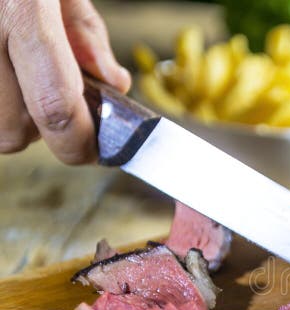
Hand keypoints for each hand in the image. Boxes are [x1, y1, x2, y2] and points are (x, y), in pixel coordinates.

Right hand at [0, 0, 129, 162]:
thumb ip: (84, 32)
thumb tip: (112, 83)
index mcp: (19, 8)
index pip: (54, 106)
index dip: (79, 142)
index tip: (93, 149)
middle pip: (11, 132)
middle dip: (38, 127)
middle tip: (49, 96)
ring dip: (6, 115)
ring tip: (16, 74)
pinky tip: (0, 71)